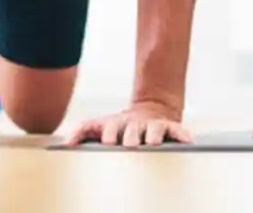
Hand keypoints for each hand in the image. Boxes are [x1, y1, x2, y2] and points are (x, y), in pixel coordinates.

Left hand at [64, 101, 190, 147]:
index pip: (112, 128)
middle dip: (132, 136)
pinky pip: (177, 130)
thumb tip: (66, 142)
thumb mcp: (100, 125)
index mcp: (118, 125)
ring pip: (154, 130)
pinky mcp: (170, 127)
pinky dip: (182, 134)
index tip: (109, 141)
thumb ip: (82, 131)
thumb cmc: (120, 125)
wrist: (149, 109)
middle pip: (133, 130)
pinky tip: (187, 140)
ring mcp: (152, 125)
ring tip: (153, 142)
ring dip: (154, 136)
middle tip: (131, 143)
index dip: (110, 133)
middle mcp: (135, 125)